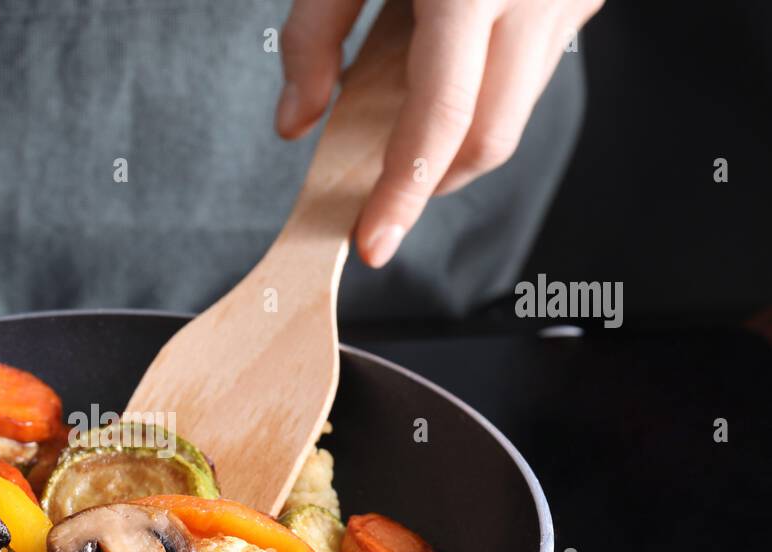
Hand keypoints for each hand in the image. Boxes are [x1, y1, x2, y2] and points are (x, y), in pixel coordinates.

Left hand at [276, 0, 603, 267]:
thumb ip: (312, 37)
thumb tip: (293, 125)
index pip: (439, 122)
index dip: (402, 195)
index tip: (372, 244)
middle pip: (489, 140)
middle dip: (430, 181)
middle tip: (381, 188)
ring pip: (514, 113)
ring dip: (454, 136)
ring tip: (408, 97)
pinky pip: (528, 73)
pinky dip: (479, 92)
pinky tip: (446, 57)